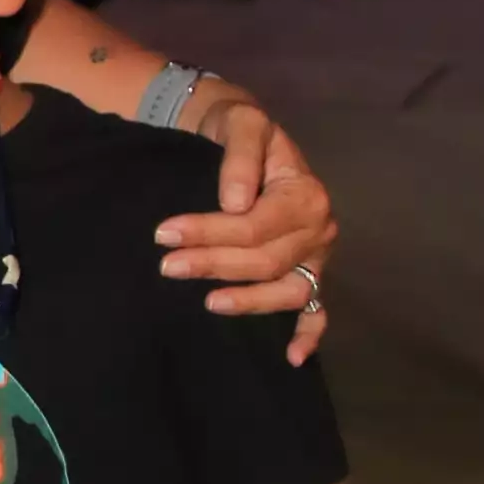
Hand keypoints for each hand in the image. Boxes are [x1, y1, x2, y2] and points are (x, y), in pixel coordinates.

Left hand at [156, 82, 337, 362]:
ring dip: (248, 301)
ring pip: (286, 291)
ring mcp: (316, 256)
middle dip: (215, 264)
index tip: (164, 233)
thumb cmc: (240, 130)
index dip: (210, 232)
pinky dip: (308, 333)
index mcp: (305, 194)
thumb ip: (240, 157)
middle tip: (168, 266)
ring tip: (208, 302)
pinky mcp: (308, 272)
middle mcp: (319, 228)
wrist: (246, 136)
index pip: (255, 225)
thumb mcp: (241, 125)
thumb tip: (233, 203)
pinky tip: (291, 358)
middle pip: (266, 260)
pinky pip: (316, 309)